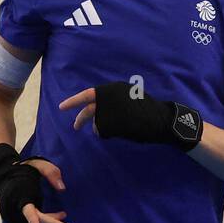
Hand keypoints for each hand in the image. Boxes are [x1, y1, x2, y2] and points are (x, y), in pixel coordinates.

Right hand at [0, 157, 70, 222]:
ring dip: (52, 220)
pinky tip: (61, 215)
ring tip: (64, 215)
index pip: (27, 209)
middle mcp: (20, 205)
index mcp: (21, 194)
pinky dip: (50, 217)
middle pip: (36, 218)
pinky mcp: (27, 211)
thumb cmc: (24, 168)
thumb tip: (62, 189)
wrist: (8, 173)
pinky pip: (38, 217)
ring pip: (38, 219)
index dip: (32, 219)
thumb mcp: (39, 164)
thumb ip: (51, 173)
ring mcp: (23, 209)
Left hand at [60, 82, 202, 151]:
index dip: (74, 101)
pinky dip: (110, 134)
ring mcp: (108, 111)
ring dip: (103, 128)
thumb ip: (114, 101)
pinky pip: (103, 132)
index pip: (88, 94)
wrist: (161, 119)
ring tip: (120, 127)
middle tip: (75, 127)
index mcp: (114, 89)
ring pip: (97, 123)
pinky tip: (123, 131)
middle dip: (80, 119)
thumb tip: (99, 110)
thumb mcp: (130, 98)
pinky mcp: (110, 124)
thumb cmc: (148, 110)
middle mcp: (108, 98)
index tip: (62, 107)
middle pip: (88, 111)